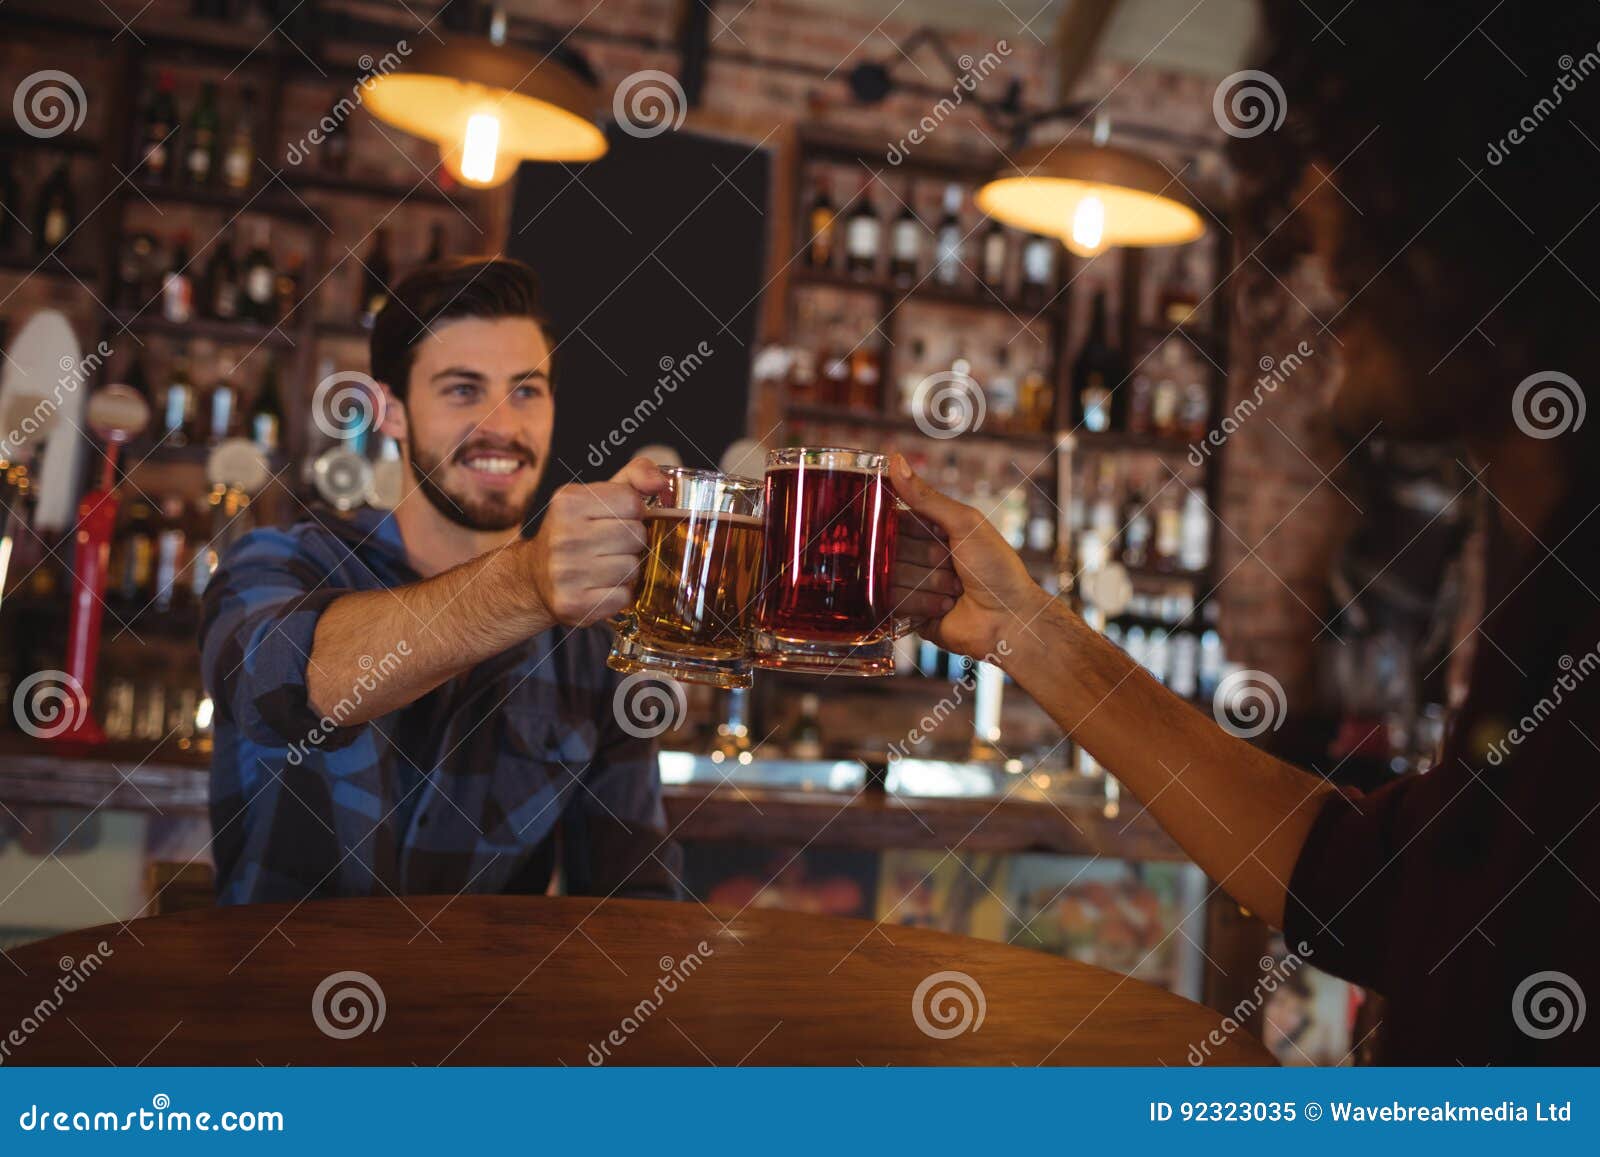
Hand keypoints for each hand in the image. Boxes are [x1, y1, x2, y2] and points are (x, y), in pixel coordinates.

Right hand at [526, 456, 668, 626]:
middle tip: (611, 546)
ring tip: (605, 566)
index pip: (633, 502)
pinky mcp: (573, 604)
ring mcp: (565, 572)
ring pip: (632, 568)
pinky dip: (619, 594)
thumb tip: (662, 482)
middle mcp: (563, 536)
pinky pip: (623, 597)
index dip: (634, 513)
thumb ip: (635, 476)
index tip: (617, 519)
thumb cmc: (576, 532)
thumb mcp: (597, 495)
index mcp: (568, 501)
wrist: (535, 577)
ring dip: (627, 569)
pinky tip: (600, 587)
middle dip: (632, 542)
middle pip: (636, 535)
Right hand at [889, 454, 1050, 659]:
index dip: (906, 529)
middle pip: (891, 551)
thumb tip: (894, 460)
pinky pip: (892, 605)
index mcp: (931, 532)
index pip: (894, 521)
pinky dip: (921, 605)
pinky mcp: (908, 616)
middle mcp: (918, 557)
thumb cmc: (997, 568)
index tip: (930, 534)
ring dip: (927, 584)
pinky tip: (945, 607)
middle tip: (952, 566)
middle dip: (925, 559)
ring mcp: (912, 587)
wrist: (1011, 619)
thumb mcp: (965, 523)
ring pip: (890, 578)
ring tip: (954, 589)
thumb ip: (926, 496)